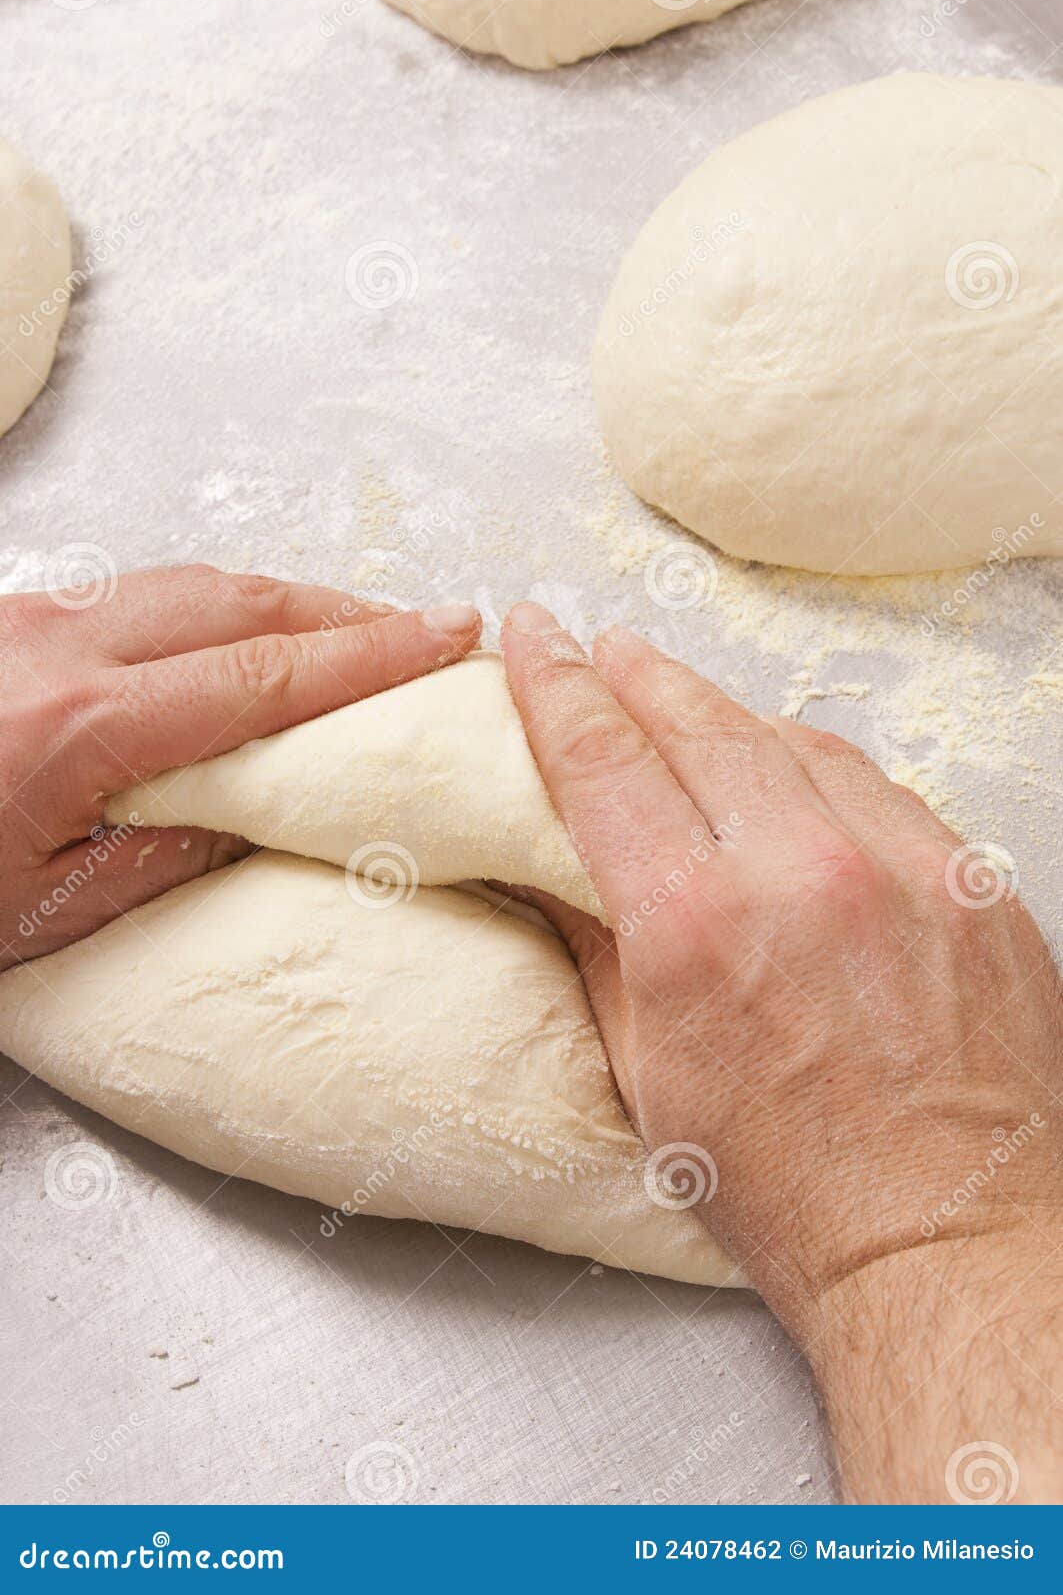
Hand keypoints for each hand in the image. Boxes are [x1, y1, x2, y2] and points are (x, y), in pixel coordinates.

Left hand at [0, 566, 479, 968]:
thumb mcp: (36, 911)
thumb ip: (160, 852)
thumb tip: (254, 809)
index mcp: (76, 726)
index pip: (264, 675)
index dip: (370, 656)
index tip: (447, 636)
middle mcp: (54, 645)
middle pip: (237, 599)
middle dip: (343, 609)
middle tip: (422, 631)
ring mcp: (25, 620)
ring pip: (185, 585)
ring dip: (280, 603)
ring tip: (348, 634)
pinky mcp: (6, 620)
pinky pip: (134, 597)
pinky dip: (211, 610)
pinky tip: (233, 643)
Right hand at [502, 603, 1062, 1503]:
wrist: (950, 1241)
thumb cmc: (791, 1190)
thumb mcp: (650, 1076)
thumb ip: (598, 947)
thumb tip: (548, 862)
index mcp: (693, 927)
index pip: (603, 760)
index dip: (555, 686)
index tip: (532, 638)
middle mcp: (800, 873)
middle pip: (698, 724)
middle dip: (637, 674)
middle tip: (601, 644)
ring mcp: (901, 868)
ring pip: (794, 741)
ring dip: (727, 711)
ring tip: (685, 698)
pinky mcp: (970, 883)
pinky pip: (879, 787)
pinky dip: (819, 765)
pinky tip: (792, 768)